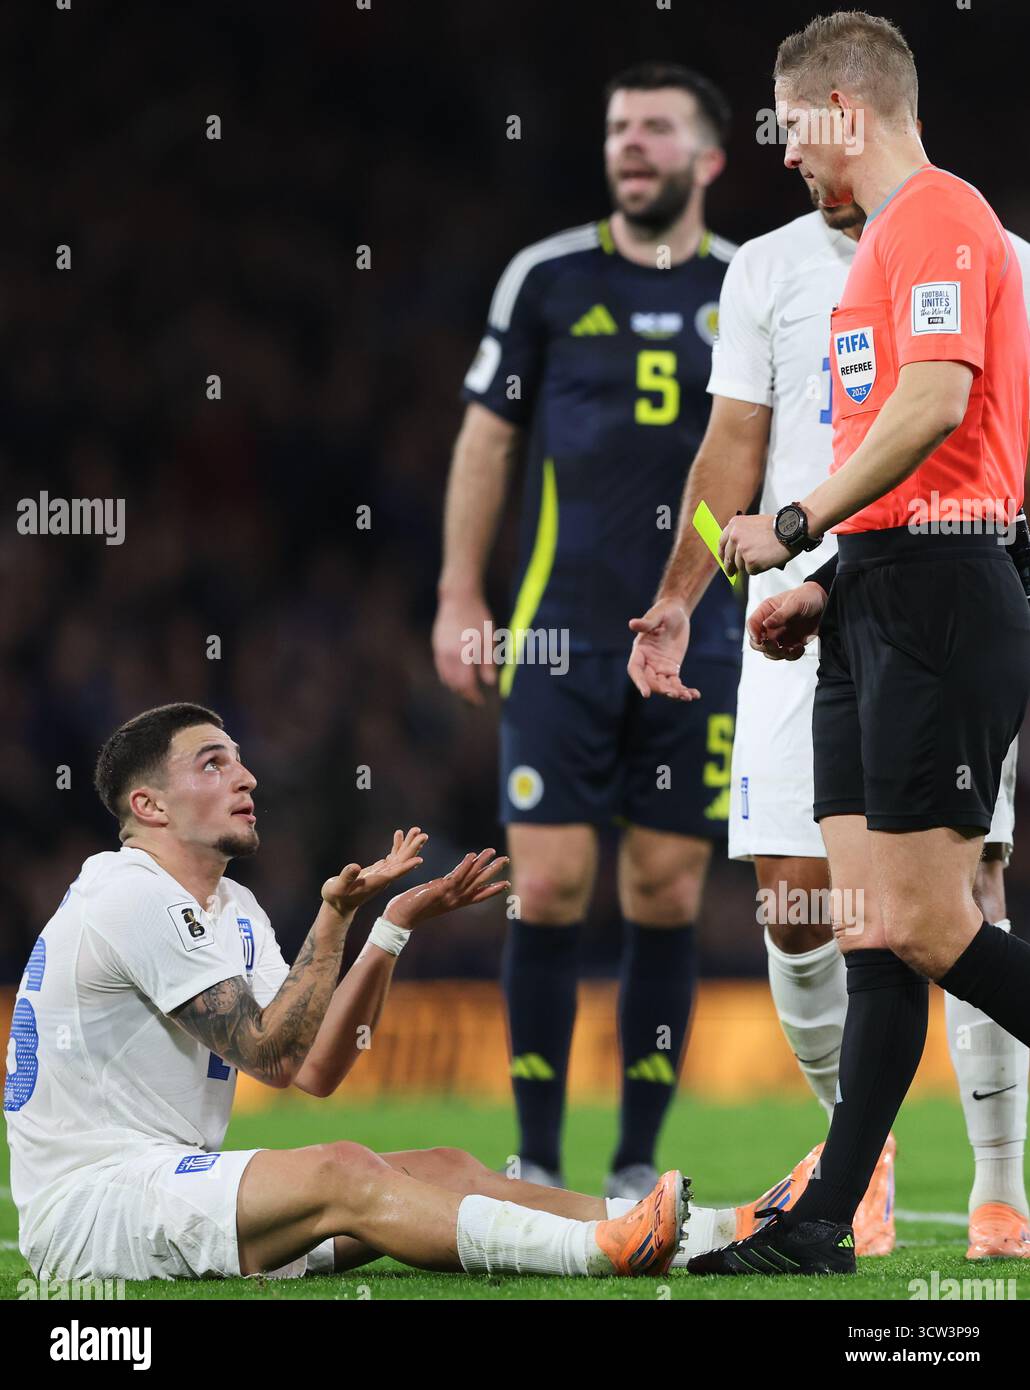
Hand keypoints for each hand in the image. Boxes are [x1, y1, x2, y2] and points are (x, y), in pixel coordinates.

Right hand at [321, 828, 428, 914]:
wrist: (338, 904)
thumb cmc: (336, 897)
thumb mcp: (338, 887)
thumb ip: (346, 877)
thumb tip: (354, 867)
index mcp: (377, 882)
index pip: (395, 873)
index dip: (407, 867)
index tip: (420, 859)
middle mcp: (384, 878)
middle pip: (402, 862)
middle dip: (412, 848)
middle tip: (423, 834)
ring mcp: (382, 874)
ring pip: (400, 858)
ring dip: (408, 844)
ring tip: (417, 830)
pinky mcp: (379, 870)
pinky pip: (392, 856)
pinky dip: (396, 845)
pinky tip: (399, 835)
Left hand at [383, 848, 510, 928]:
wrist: (400, 917)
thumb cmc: (413, 907)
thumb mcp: (432, 897)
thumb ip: (442, 889)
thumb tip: (447, 883)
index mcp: (454, 902)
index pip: (478, 895)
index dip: (492, 890)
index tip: (507, 885)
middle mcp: (455, 899)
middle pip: (479, 884)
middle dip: (493, 871)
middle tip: (506, 859)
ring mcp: (449, 895)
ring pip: (471, 878)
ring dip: (483, 864)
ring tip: (493, 852)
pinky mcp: (439, 890)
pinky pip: (456, 877)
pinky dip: (465, 866)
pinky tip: (472, 856)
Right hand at [432, 594, 497, 706]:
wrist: (458, 596)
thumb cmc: (478, 615)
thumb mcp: (489, 637)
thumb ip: (488, 661)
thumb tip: (491, 682)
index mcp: (464, 654)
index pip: (466, 684)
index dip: (473, 696)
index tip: (480, 702)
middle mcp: (448, 655)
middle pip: (453, 684)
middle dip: (464, 694)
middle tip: (474, 698)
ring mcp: (440, 650)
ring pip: (444, 677)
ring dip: (455, 687)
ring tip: (466, 689)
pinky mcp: (436, 645)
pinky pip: (440, 668)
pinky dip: (447, 676)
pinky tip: (456, 675)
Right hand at [627, 598, 699, 701]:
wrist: (677, 613)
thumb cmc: (664, 611)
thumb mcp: (657, 615)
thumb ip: (646, 623)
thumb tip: (632, 624)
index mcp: (640, 650)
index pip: (635, 669)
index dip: (640, 682)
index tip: (646, 694)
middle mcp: (647, 662)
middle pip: (651, 681)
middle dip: (662, 689)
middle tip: (675, 694)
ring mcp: (659, 667)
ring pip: (665, 685)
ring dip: (675, 693)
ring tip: (688, 696)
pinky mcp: (672, 669)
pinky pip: (676, 683)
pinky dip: (685, 690)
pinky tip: (695, 694)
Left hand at [720, 513, 792, 576]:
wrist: (791, 530)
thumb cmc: (777, 527)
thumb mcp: (753, 523)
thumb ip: (741, 534)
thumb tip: (734, 551)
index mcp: (734, 525)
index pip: (721, 543)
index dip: (722, 554)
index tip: (724, 560)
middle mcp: (735, 537)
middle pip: (728, 558)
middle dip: (730, 567)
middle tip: (732, 572)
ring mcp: (742, 550)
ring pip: (740, 566)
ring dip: (749, 566)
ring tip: (762, 558)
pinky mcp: (750, 561)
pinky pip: (751, 571)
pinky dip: (759, 569)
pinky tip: (767, 560)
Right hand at [747, 581, 827, 660]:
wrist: (824, 603)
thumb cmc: (807, 597)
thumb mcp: (794, 603)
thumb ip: (780, 615)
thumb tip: (765, 624)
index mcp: (766, 612)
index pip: (752, 624)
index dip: (753, 633)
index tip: (760, 640)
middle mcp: (770, 625)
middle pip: (757, 643)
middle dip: (766, 647)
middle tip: (777, 646)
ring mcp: (780, 636)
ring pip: (770, 652)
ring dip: (780, 654)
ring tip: (793, 647)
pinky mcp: (790, 643)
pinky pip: (786, 656)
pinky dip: (792, 655)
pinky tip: (800, 647)